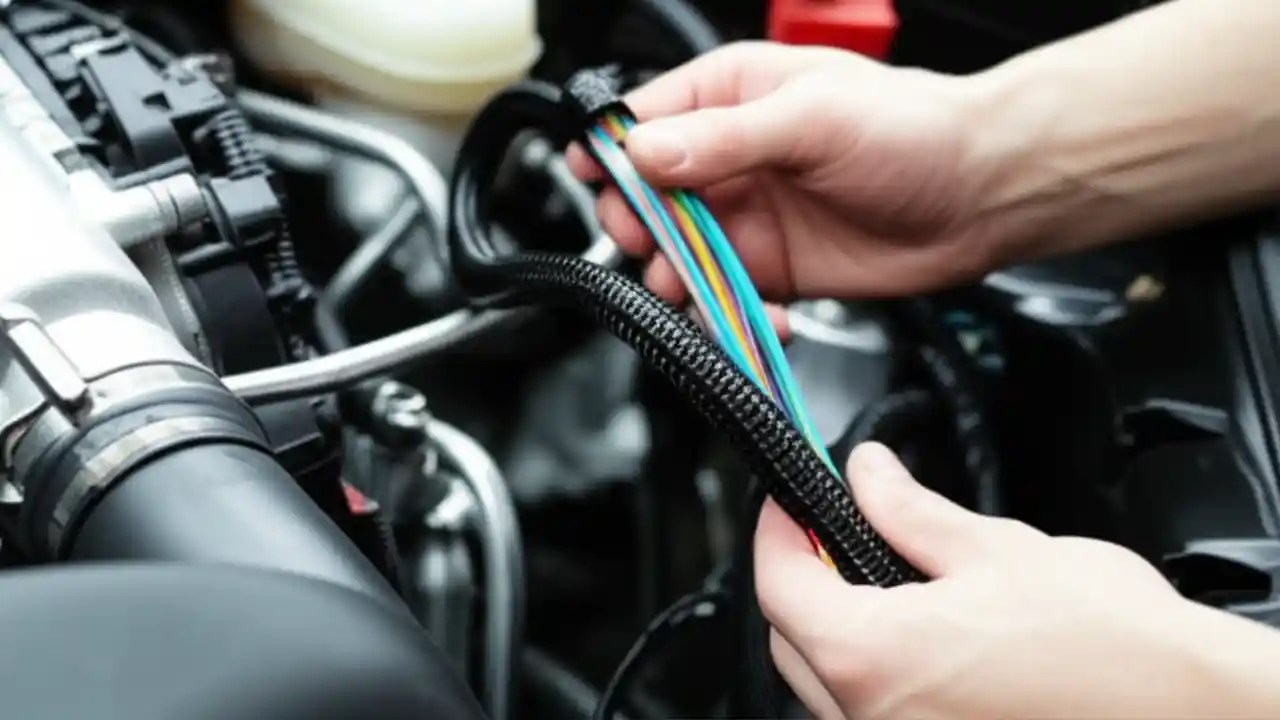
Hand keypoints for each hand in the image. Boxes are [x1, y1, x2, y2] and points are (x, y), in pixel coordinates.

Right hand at [568, 42, 1019, 303]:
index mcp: (730, 94)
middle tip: (650, 242)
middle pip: (645, 195)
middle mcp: (730, 155)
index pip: (641, 120)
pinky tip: (752, 312)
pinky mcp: (770, 269)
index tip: (596, 182)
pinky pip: (719, 296)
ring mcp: (746, 216)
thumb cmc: (913, 130)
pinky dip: (721, 312)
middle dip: (637, 223)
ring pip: (675, 252)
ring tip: (689, 285)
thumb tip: (644, 152)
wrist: (982, 196)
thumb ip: (725, 138)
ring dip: (672, 275)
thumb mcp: (812, 118)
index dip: (610, 152)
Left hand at [756, 443, 1279, 718]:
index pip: (777, 586)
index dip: (775, 532)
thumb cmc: (1111, 646)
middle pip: (792, 639)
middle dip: (802, 578)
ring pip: (828, 683)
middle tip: (834, 530)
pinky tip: (923, 639)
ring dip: (837, 629)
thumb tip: (866, 473)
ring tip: (887, 580)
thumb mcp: (995, 550)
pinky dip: (877, 672)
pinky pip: (873, 712)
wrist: (1190, 713)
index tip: (790, 502)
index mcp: (874, 658)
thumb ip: (909, 511)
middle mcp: (872, 719)